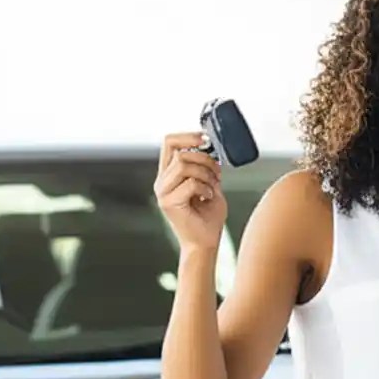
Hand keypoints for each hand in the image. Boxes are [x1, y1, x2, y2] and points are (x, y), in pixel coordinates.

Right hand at [155, 132, 226, 251]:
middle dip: (205, 160)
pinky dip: (206, 188)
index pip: (169, 143)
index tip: (205, 138)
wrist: (205, 242)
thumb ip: (206, 167)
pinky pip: (191, 183)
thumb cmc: (208, 217)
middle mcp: (162, 181)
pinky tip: (208, 198)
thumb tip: (210, 148)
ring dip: (206, 174)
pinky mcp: (168, 202)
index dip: (187, 136)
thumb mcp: (210, 184)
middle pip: (181, 153)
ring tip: (212, 188)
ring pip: (185, 165)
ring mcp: (163, 192)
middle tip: (216, 175)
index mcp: (169, 174)